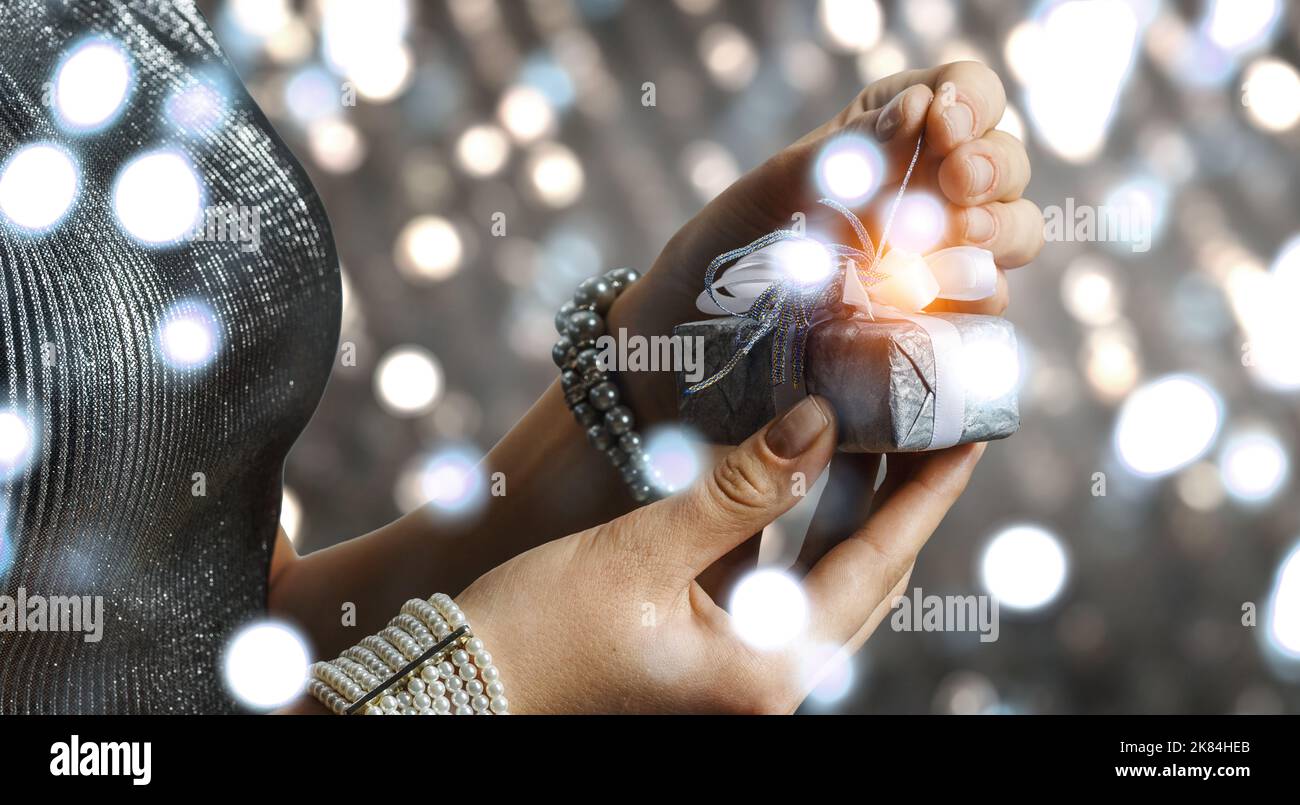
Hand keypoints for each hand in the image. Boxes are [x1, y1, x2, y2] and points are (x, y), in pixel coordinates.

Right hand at [456, 396, 983, 712]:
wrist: (467, 688)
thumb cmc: (541, 633)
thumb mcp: (643, 553)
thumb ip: (739, 489)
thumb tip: (820, 422)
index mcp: (768, 667)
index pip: (876, 564)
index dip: (926, 494)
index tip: (968, 432)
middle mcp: (770, 678)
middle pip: (867, 577)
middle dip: (903, 499)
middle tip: (933, 423)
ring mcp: (743, 672)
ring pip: (828, 582)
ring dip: (855, 512)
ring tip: (880, 439)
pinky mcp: (712, 654)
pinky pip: (782, 586)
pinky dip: (801, 531)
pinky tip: (799, 481)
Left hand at [609, 61, 1041, 424]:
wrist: (689, 352)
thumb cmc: (721, 256)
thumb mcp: (769, 195)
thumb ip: (841, 155)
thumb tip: (917, 107)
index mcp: (888, 141)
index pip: (962, 96)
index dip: (969, 101)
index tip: (940, 121)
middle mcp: (925, 198)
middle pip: (1003, 165)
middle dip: (991, 165)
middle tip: (955, 183)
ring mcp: (937, 265)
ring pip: (1012, 234)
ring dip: (999, 230)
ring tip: (958, 239)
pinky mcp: (934, 330)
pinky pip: (986, 313)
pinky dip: (977, 302)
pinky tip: (937, 302)